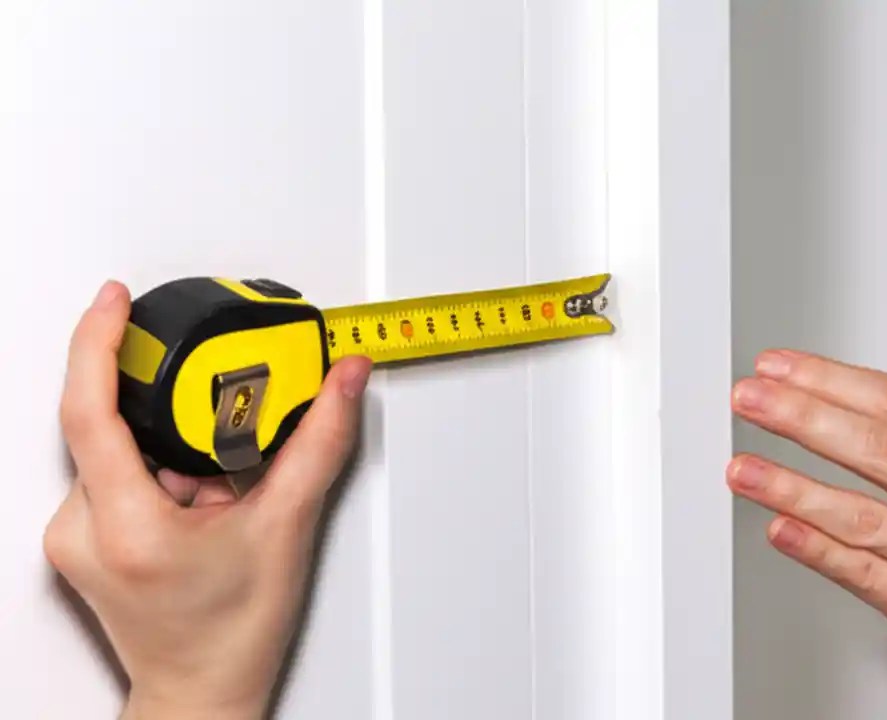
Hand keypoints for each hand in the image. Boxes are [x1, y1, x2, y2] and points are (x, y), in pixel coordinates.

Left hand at [43, 281, 372, 719]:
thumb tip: (340, 381)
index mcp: (125, 528)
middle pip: (114, 425)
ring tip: (218, 500)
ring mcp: (74, 534)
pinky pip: (114, 472)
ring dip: (174, 451)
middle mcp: (82, 529)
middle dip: (178, 420)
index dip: (98, 344)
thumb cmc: (234, 633)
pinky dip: (162, 471)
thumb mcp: (287, 529)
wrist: (202, 688)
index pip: (89, 413)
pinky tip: (197, 503)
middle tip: (226, 445)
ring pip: (118, 448)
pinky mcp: (80, 535)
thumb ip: (319, 442)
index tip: (116, 300)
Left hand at [729, 349, 886, 718]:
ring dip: (790, 485)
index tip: (781, 368)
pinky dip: (813, 547)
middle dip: (801, 415)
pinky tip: (778, 528)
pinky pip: (861, 572)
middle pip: (876, 447)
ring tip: (742, 468)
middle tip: (751, 398)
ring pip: (860, 511)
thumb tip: (825, 406)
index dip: (830, 380)